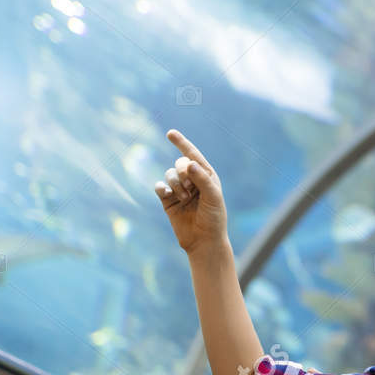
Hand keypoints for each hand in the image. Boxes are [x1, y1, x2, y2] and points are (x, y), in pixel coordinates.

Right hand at [154, 130, 227, 255]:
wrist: (204, 241)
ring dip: (176, 184)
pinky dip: (162, 188)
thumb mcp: (213, 196)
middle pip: (180, 164)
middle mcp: (192, 180)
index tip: (170, 133)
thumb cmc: (213, 218)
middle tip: (190, 188)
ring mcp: (179, 190)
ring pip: (169, 174)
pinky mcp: (168, 201)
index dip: (181, 143)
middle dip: (183, 172)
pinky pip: (160, 187)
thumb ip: (201, 178)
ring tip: (184, 198)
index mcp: (207, 175)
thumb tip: (188, 162)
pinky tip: (168, 195)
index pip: (193, 155)